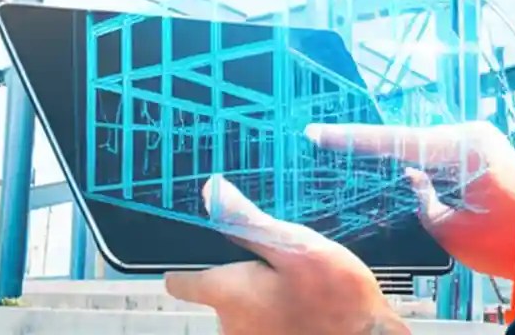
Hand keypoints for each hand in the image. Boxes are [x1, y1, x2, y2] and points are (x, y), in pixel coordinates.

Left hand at [164, 176, 409, 334]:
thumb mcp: (296, 245)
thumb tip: (212, 193)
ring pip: (243, 311)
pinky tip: (303, 305)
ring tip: (297, 285)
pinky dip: (277, 315)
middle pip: (218, 295)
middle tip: (278, 265)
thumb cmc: (335, 294)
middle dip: (242, 278)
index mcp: (227, 294)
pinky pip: (262, 326)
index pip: (179, 282)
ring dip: (262, 298)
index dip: (188, 265)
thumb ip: (247, 222)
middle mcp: (229, 326)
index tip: (208, 253)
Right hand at [305, 120, 514, 279]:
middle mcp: (472, 135)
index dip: (353, 140)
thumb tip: (412, 179)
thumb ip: (421, 200)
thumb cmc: (512, 240)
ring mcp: (481, 141)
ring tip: (350, 155)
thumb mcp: (452, 231)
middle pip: (408, 141)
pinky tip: (394, 169)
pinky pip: (442, 154)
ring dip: (396, 156)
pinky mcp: (486, 153)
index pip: (396, 142)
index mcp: (463, 147)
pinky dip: (420, 162)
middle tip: (324, 142)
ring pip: (424, 148)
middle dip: (371, 147)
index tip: (320, 133)